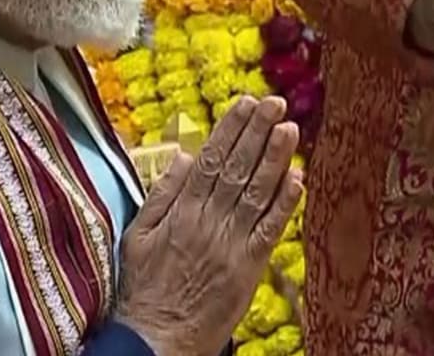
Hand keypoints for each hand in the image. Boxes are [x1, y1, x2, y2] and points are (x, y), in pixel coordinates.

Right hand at [116, 95, 303, 355]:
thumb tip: (184, 157)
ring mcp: (230, 244)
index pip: (210, 160)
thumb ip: (162, 195)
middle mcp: (208, 221)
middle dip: (257, 133)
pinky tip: (297, 178)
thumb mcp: (136, 237)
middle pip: (237, 169)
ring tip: (290, 128)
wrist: (155, 340)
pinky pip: (269, 230)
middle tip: (275, 103)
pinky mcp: (247, 267)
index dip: (231, 129)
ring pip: (256, 193)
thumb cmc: (143, 288)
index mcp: (181, 211)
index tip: (246, 102)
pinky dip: (284, 204)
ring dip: (275, 159)